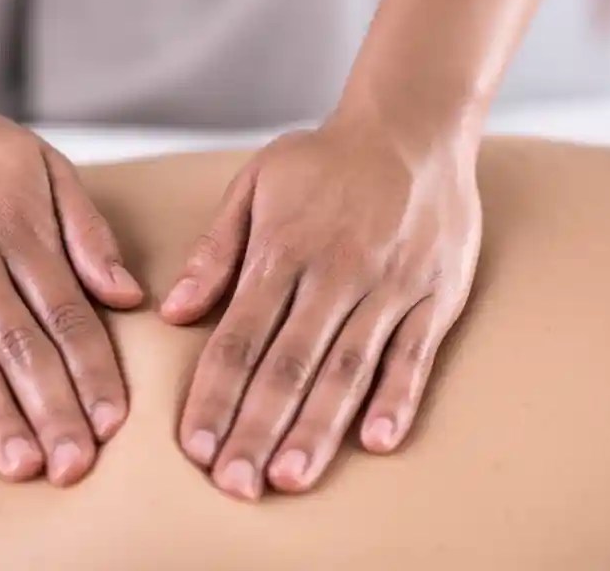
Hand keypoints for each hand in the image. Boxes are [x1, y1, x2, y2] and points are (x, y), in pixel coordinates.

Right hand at [0, 100, 142, 485]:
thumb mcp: (48, 169)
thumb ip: (89, 233)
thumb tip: (129, 298)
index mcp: (17, 224)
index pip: (65, 309)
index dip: (92, 367)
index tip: (114, 421)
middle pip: (17, 341)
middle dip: (50, 407)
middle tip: (74, 465)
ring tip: (21, 466)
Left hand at [161, 105, 481, 499]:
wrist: (413, 124)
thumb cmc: (325, 160)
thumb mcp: (255, 184)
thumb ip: (215, 251)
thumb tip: (174, 313)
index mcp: (283, 250)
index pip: (240, 336)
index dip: (215, 394)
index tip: (194, 446)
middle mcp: (334, 273)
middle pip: (289, 364)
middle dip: (257, 428)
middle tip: (235, 484)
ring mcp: (389, 286)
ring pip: (348, 368)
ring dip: (318, 427)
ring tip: (291, 477)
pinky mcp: (435, 295)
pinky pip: (416, 354)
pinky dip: (399, 398)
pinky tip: (378, 441)